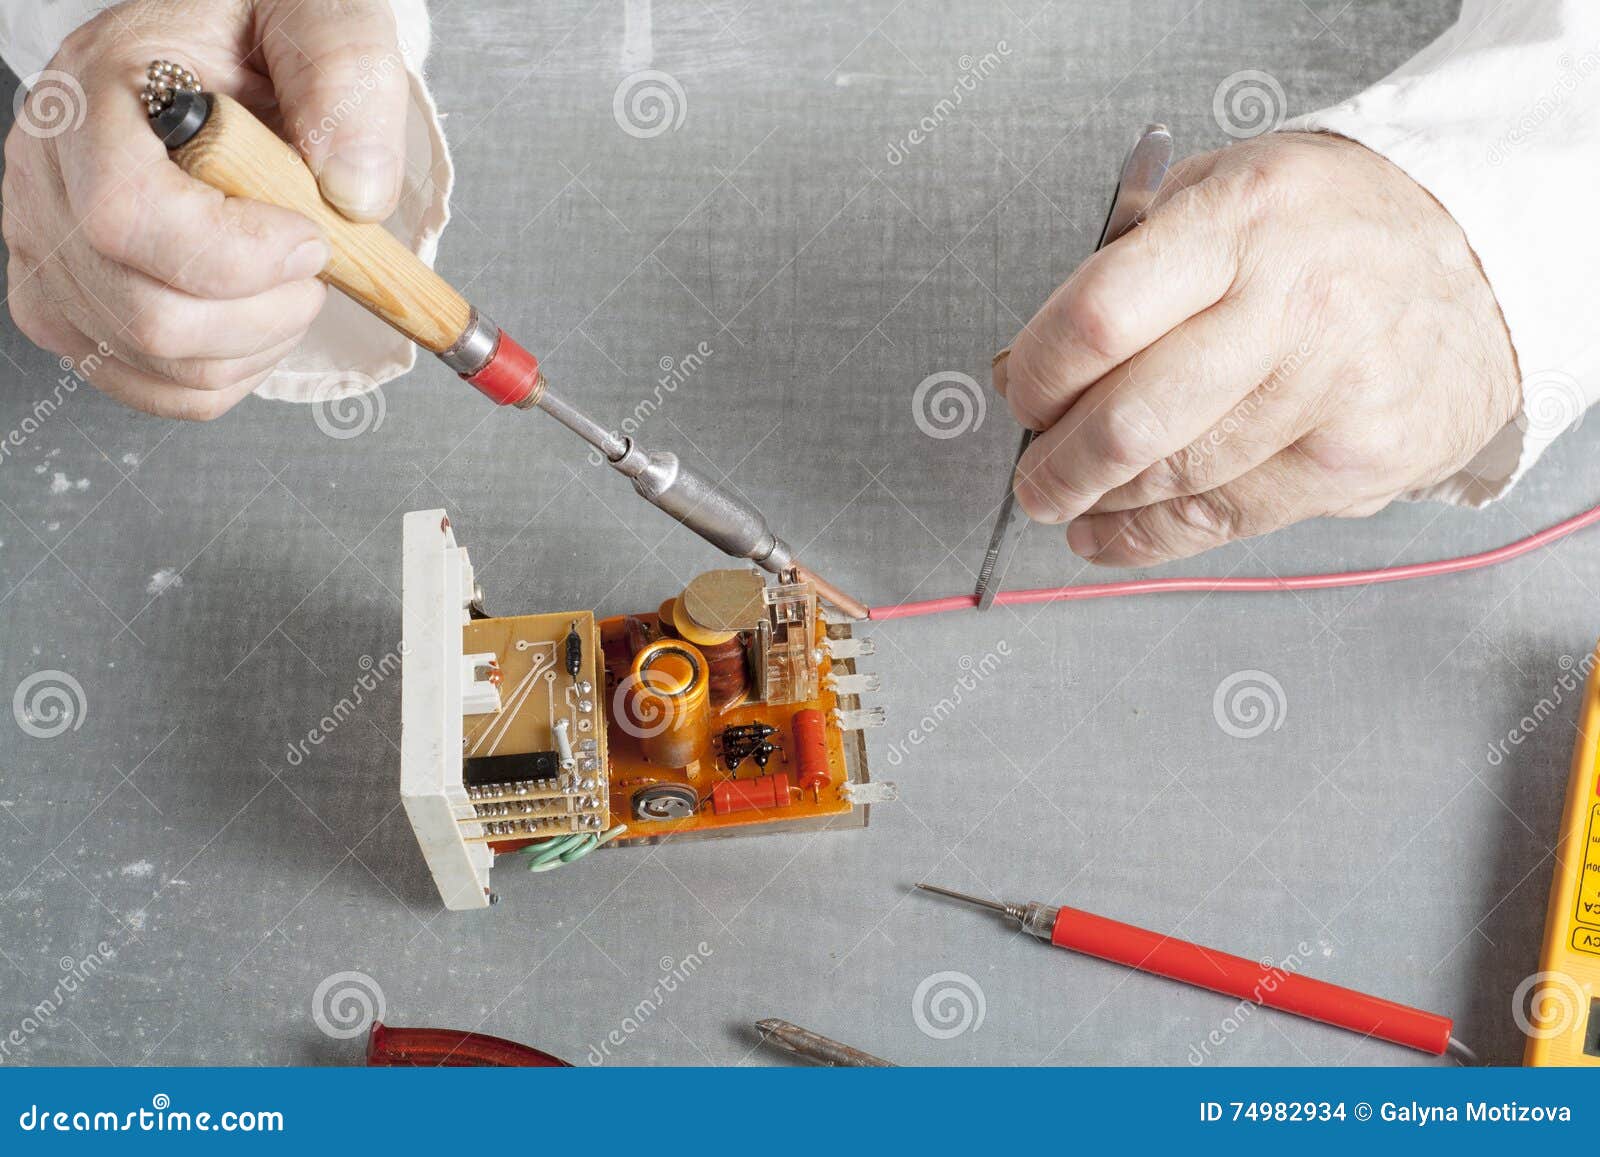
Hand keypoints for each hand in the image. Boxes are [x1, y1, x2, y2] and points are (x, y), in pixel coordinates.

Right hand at [3, 0, 409, 418]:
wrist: (234, 58)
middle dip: (265, 311)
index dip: (235, 255)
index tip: (309, 236)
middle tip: (314, 258)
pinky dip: (231, 371)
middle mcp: (47, 176)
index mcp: (94, 94)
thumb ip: (344, 79)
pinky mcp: (72, 308)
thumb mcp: (320, 19)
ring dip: (259, 340)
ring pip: (157, 360)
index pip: (126, 215)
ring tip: (289, 277)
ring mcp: (48, 251)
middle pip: (145, 313)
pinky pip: (158, 389)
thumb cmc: (265, 36)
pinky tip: (257, 315)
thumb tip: (353, 192)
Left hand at [995, 132, 1520, 566]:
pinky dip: (1153, 537)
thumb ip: (1123, 268)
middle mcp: (1292, 306)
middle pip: (1130, 418)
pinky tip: (1116, 530)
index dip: (1040, 376)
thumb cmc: (1333, 227)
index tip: (1023, 395)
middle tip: (1032, 476)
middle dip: (1055, 465)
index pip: (1098, 319)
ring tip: (1071, 501)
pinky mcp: (1358, 463)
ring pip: (1173, 481)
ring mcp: (1332, 393)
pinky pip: (1227, 520)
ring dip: (1099, 504)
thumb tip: (1027, 365)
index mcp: (1241, 222)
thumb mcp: (1224, 193)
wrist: (1490, 259)